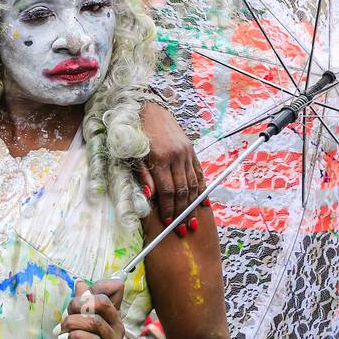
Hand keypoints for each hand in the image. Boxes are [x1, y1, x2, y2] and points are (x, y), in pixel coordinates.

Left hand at [60, 278, 125, 338]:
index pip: (113, 289)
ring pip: (93, 322)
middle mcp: (116, 324)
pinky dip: (75, 337)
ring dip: (72, 323)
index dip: (95, 286)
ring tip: (63, 331)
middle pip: (101, 302)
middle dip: (78, 304)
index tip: (79, 295)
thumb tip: (80, 283)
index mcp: (111, 314)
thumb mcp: (81, 325)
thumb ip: (81, 305)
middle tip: (67, 314)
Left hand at [139, 102, 204, 234]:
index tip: (168, 222)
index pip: (166, 190)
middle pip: (182, 190)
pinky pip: (199, 172)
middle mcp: (176, 156)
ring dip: (193, 205)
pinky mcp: (191, 150)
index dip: (168, 208)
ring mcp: (186, 153)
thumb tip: (149, 196)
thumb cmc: (137, 134)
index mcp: (160, 158)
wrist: (149, 109)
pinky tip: (204, 202)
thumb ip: (143, 176)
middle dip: (182, 212)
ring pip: (193, 184)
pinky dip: (202, 189)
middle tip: (183, 229)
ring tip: (193, 221)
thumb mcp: (134, 154)